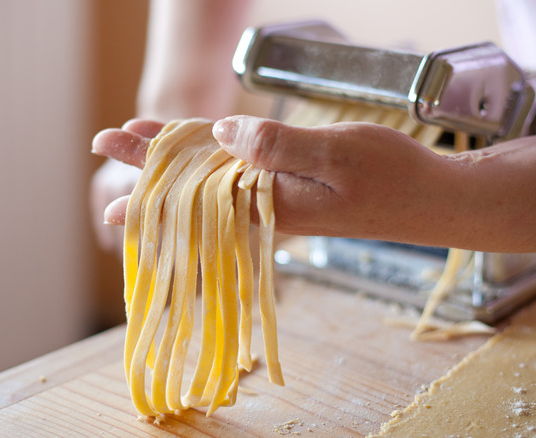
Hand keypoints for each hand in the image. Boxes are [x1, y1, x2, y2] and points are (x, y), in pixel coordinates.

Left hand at [92, 116, 453, 244]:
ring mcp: (280, 199)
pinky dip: (214, 160)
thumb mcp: (336, 153)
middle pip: (194, 182)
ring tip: (142, 145)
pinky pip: (240, 176)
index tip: (111, 147)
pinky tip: (203, 155)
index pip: (194, 180)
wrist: (430, 201)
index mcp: (269, 199)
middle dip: (150, 162)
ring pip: (214, 178)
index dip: (151, 160)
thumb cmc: (392, 178)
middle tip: (105, 143)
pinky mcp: (295, 191)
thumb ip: (278, 146)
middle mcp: (266, 205)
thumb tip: (223, 134)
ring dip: (178, 160)